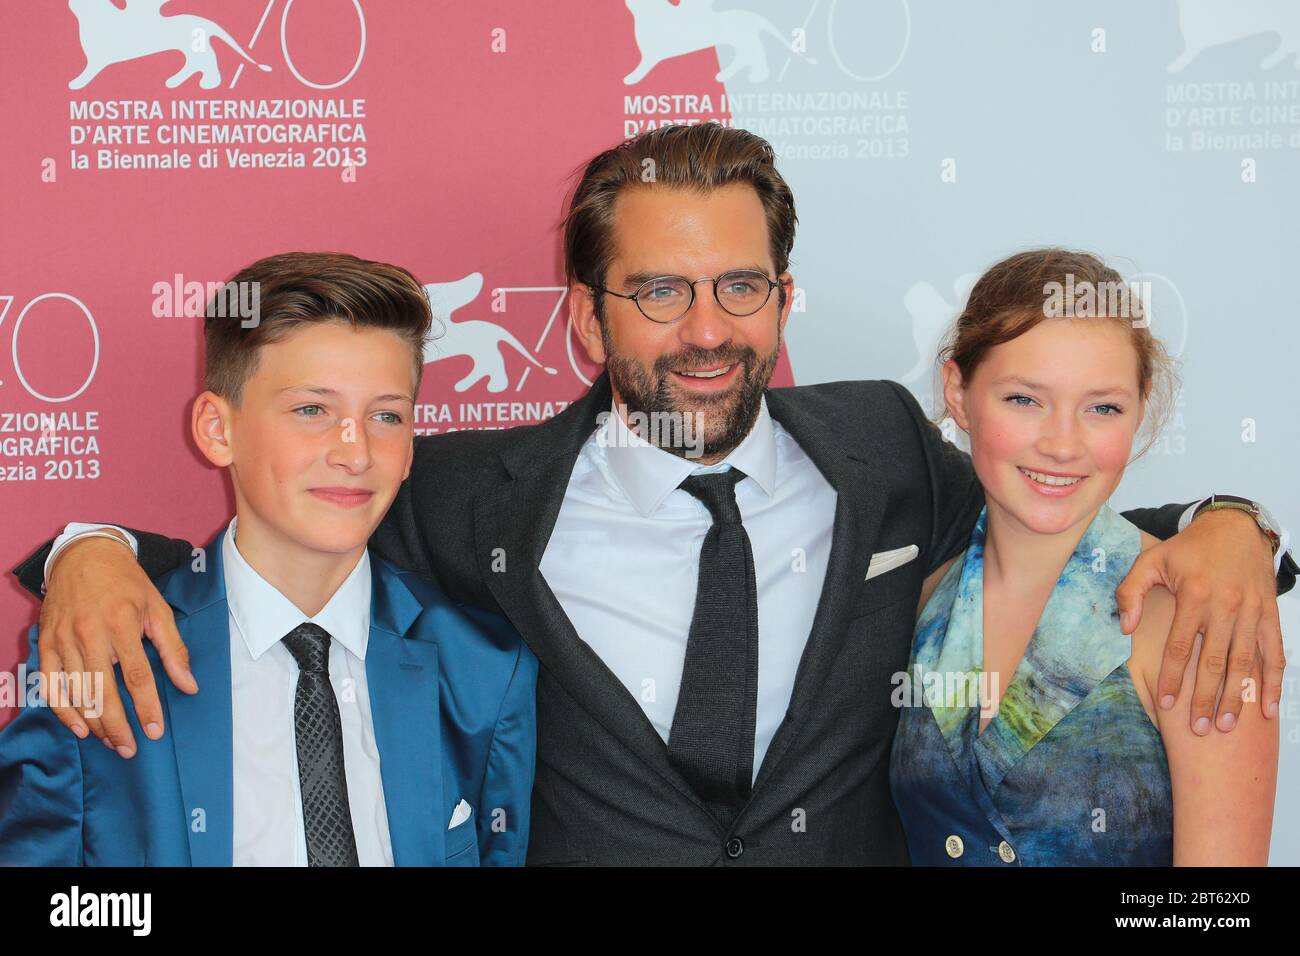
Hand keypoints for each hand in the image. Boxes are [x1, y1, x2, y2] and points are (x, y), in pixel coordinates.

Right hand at [39, 535, 196, 756]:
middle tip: (131, 749)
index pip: (136, 676)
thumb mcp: (158, 609)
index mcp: (121, 624)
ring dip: (94, 723)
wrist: (85, 555)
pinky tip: (79, 728)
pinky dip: (63, 710)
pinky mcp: (46, 644)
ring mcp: (63, 640)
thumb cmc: (127, 584)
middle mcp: (89, 634)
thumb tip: (189, 686)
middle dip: (117, 726)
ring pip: (77, 693)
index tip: (154, 731)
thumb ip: (174, 649)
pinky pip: (50, 685)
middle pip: (103, 691)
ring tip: (112, 743)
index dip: (146, 707)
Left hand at [1116, 510, 1283, 734]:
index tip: (1165, 703)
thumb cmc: (1188, 549)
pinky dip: (1274, 683)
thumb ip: (1130, 592)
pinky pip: (1275, 653)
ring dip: (1237, 696)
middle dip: (1205, 697)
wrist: (1236, 528)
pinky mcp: (1270, 614)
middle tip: (1198, 728)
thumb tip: (1125, 628)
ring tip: (1227, 725)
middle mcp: (1226, 605)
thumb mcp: (1151, 560)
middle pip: (1214, 661)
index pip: (1180, 645)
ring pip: (1245, 662)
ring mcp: (1252, 611)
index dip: (1172, 676)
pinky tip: (1269, 709)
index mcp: (1194, 594)